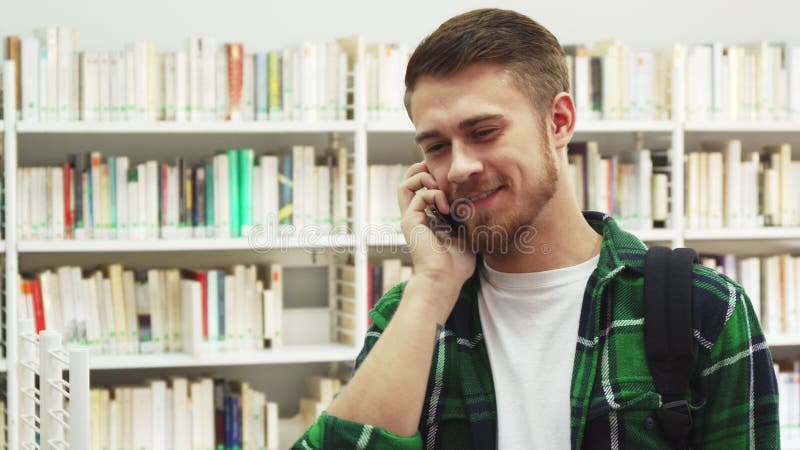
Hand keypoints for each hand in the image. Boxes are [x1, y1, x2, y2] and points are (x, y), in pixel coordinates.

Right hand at [397, 162, 476, 297]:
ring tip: (439, 187)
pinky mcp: (410, 222)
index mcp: (426, 219)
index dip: (433, 177)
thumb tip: (484, 207)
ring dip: (423, 178)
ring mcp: (410, 219)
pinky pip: (418, 196)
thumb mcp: (466, 236)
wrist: (443, 280)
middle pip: (407, 182)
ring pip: (404, 184)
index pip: (421, 189)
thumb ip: (467, 220)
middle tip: (440, 173)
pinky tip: (446, 208)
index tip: (452, 178)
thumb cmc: (456, 266)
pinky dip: (434, 195)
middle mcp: (414, 217)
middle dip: (422, 170)